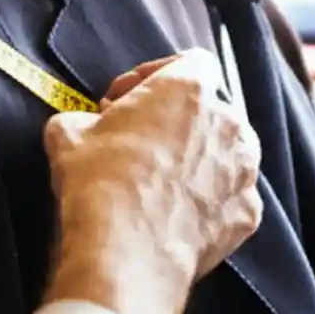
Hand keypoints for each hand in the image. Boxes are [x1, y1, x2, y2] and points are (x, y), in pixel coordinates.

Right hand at [42, 50, 262, 313]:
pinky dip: (206, 200)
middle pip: (208, 107)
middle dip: (175, 119)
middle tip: (136, 140)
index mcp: (190, 88)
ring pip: (225, 150)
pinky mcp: (248, 213)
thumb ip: (84, 118)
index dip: (152, 76)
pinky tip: (173, 213)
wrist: (125, 251)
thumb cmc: (98, 181)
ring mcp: (245, 170)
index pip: (188, 61)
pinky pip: (228, 195)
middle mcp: (230, 122)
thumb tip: (83, 128)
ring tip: (159, 179)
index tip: (125, 99)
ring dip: (197, 157)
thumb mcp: (67, 133)